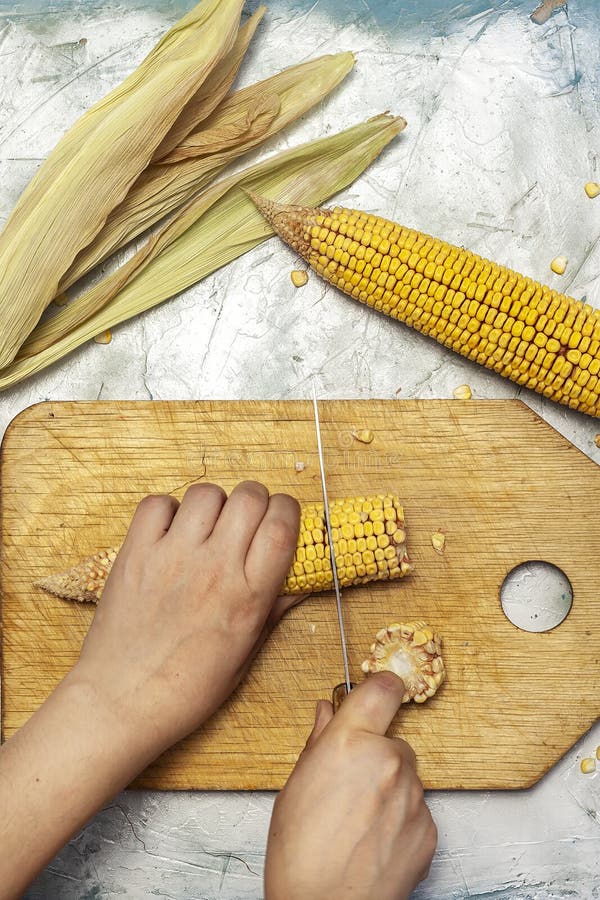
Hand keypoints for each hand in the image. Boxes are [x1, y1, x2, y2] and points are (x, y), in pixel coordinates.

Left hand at [73, 480, 300, 756]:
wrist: (121, 702)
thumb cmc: (186, 688)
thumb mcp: (245, 653)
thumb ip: (273, 609)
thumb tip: (301, 581)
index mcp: (248, 595)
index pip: (282, 525)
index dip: (287, 511)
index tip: (282, 518)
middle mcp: (214, 568)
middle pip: (250, 497)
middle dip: (256, 500)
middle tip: (246, 520)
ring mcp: (172, 556)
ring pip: (206, 493)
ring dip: (214, 504)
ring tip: (206, 527)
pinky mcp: (136, 552)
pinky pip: (157, 503)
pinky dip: (167, 510)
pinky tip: (170, 533)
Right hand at [265, 673, 436, 899]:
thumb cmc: (299, 854)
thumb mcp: (295, 786)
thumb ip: (319, 741)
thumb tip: (327, 712)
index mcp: (351, 741)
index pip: (383, 689)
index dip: (380, 689)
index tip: (377, 695)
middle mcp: (389, 761)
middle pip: (393, 741)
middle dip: (376, 756)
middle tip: (349, 787)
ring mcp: (413, 796)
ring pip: (406, 778)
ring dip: (389, 790)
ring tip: (357, 823)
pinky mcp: (429, 829)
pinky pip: (416, 810)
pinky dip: (400, 820)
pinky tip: (374, 842)